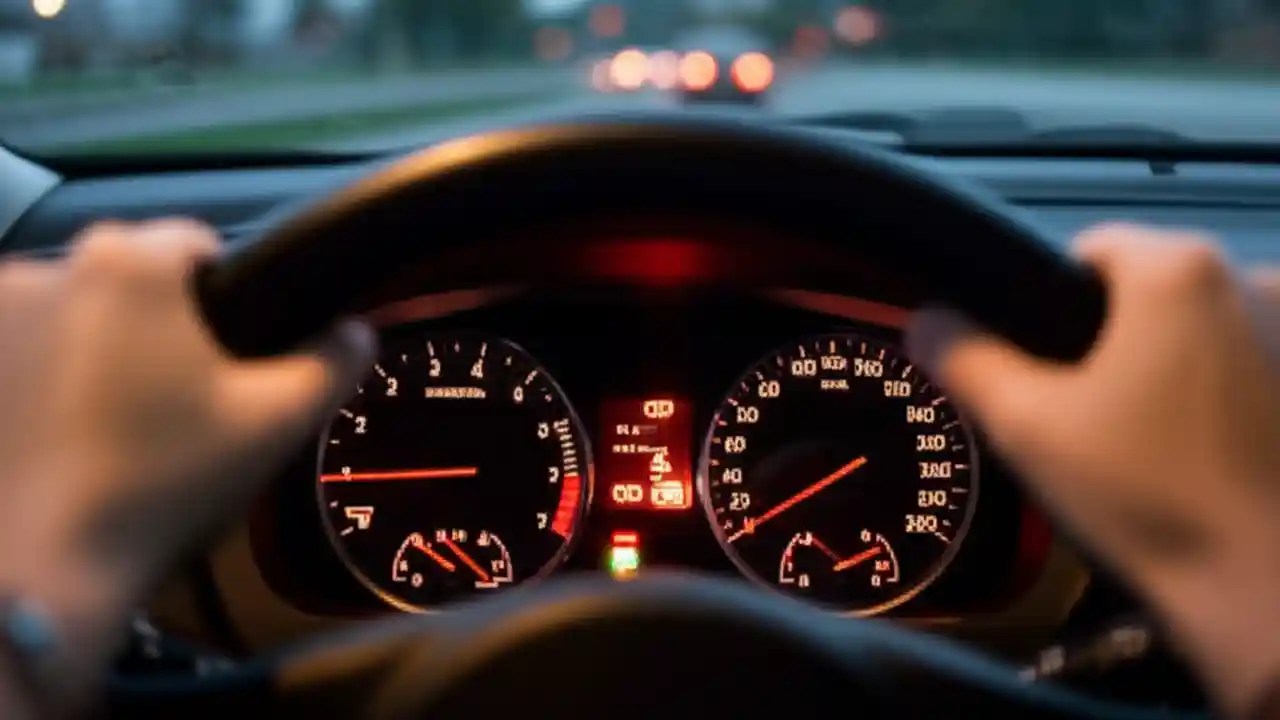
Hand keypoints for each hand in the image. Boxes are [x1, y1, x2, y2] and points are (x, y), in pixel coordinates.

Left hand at [0, 220, 373, 710]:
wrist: (37, 567)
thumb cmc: (163, 481)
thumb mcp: (274, 424)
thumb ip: (331, 364)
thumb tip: (358, 332)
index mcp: (130, 263)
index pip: (198, 245)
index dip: (227, 298)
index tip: (228, 359)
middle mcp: (45, 265)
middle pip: (127, 278)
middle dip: (155, 323)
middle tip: (175, 399)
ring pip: (68, 313)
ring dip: (91, 345)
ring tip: (110, 423)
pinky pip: (19, 349)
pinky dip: (39, 375)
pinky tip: (57, 434)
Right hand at [906, 224, 1279, 718]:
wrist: (1266, 584)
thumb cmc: (1146, 494)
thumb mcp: (1028, 427)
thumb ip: (966, 360)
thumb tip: (926, 321)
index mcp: (1176, 269)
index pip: (1089, 250)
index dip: (1052, 308)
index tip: (1050, 375)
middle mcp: (1253, 276)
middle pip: (1152, 288)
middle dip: (1118, 339)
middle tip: (1093, 418)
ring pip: (1205, 326)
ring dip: (1177, 362)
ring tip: (1157, 442)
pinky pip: (1252, 360)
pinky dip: (1228, 388)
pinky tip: (1211, 449)